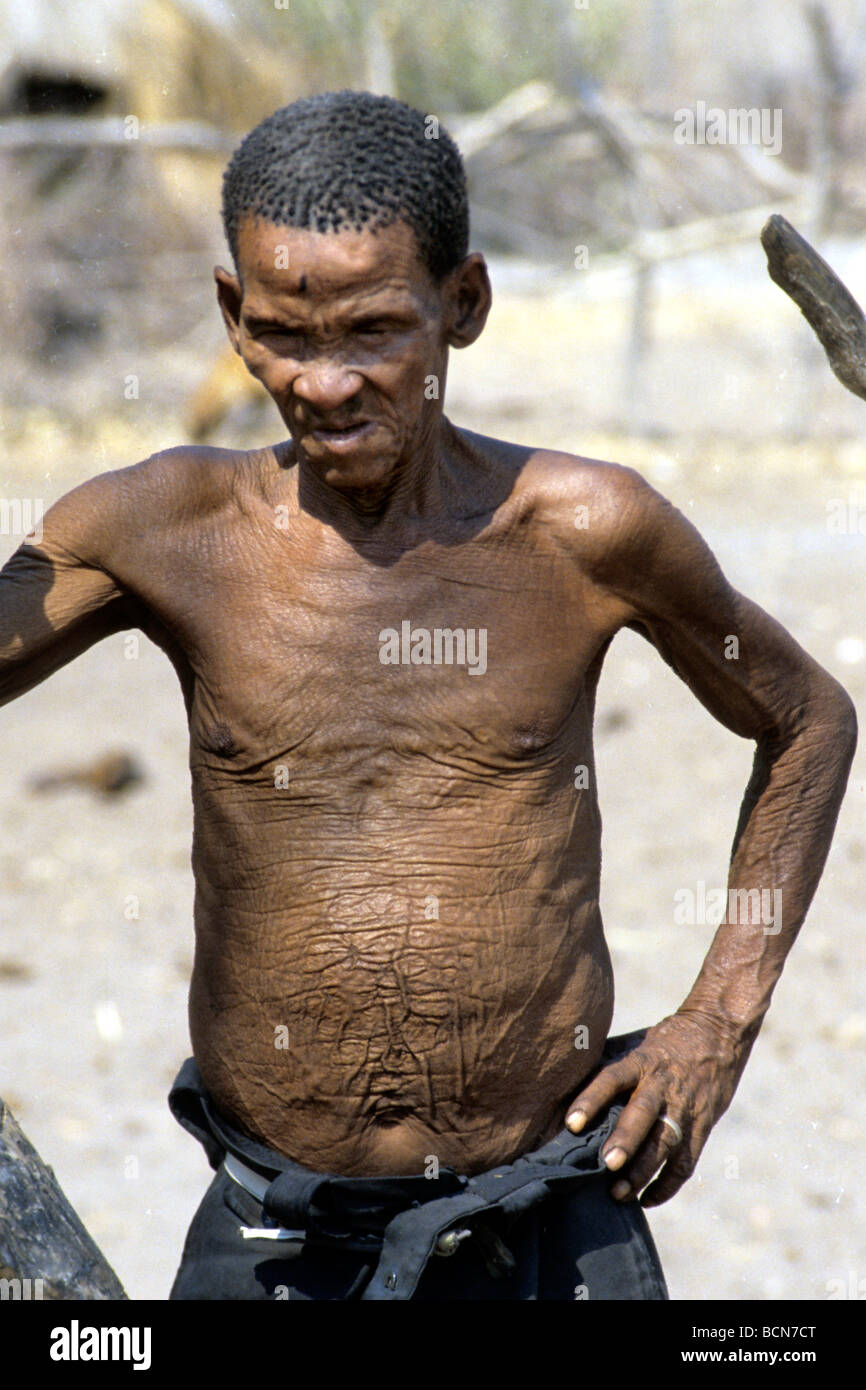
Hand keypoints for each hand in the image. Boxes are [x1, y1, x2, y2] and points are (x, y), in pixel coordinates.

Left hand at [566, 1012, 749, 1206]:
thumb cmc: (665, 1041)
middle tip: (607, 1164)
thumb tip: (563, 1079)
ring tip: (620, 1193)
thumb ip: (608, 1062)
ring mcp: (685, 1107)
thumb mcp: (636, 1044)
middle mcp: (662, 1085)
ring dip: (644, 1172)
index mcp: (642, 1061)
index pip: (612, 1079)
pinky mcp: (703, 1125)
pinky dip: (668, 1185)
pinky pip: (686, 1161)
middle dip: (626, 1141)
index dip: (591, 1100)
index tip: (572, 1123)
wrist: (719, 1031)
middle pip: (643, 1114)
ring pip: (665, 1143)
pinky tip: (647, 1199)